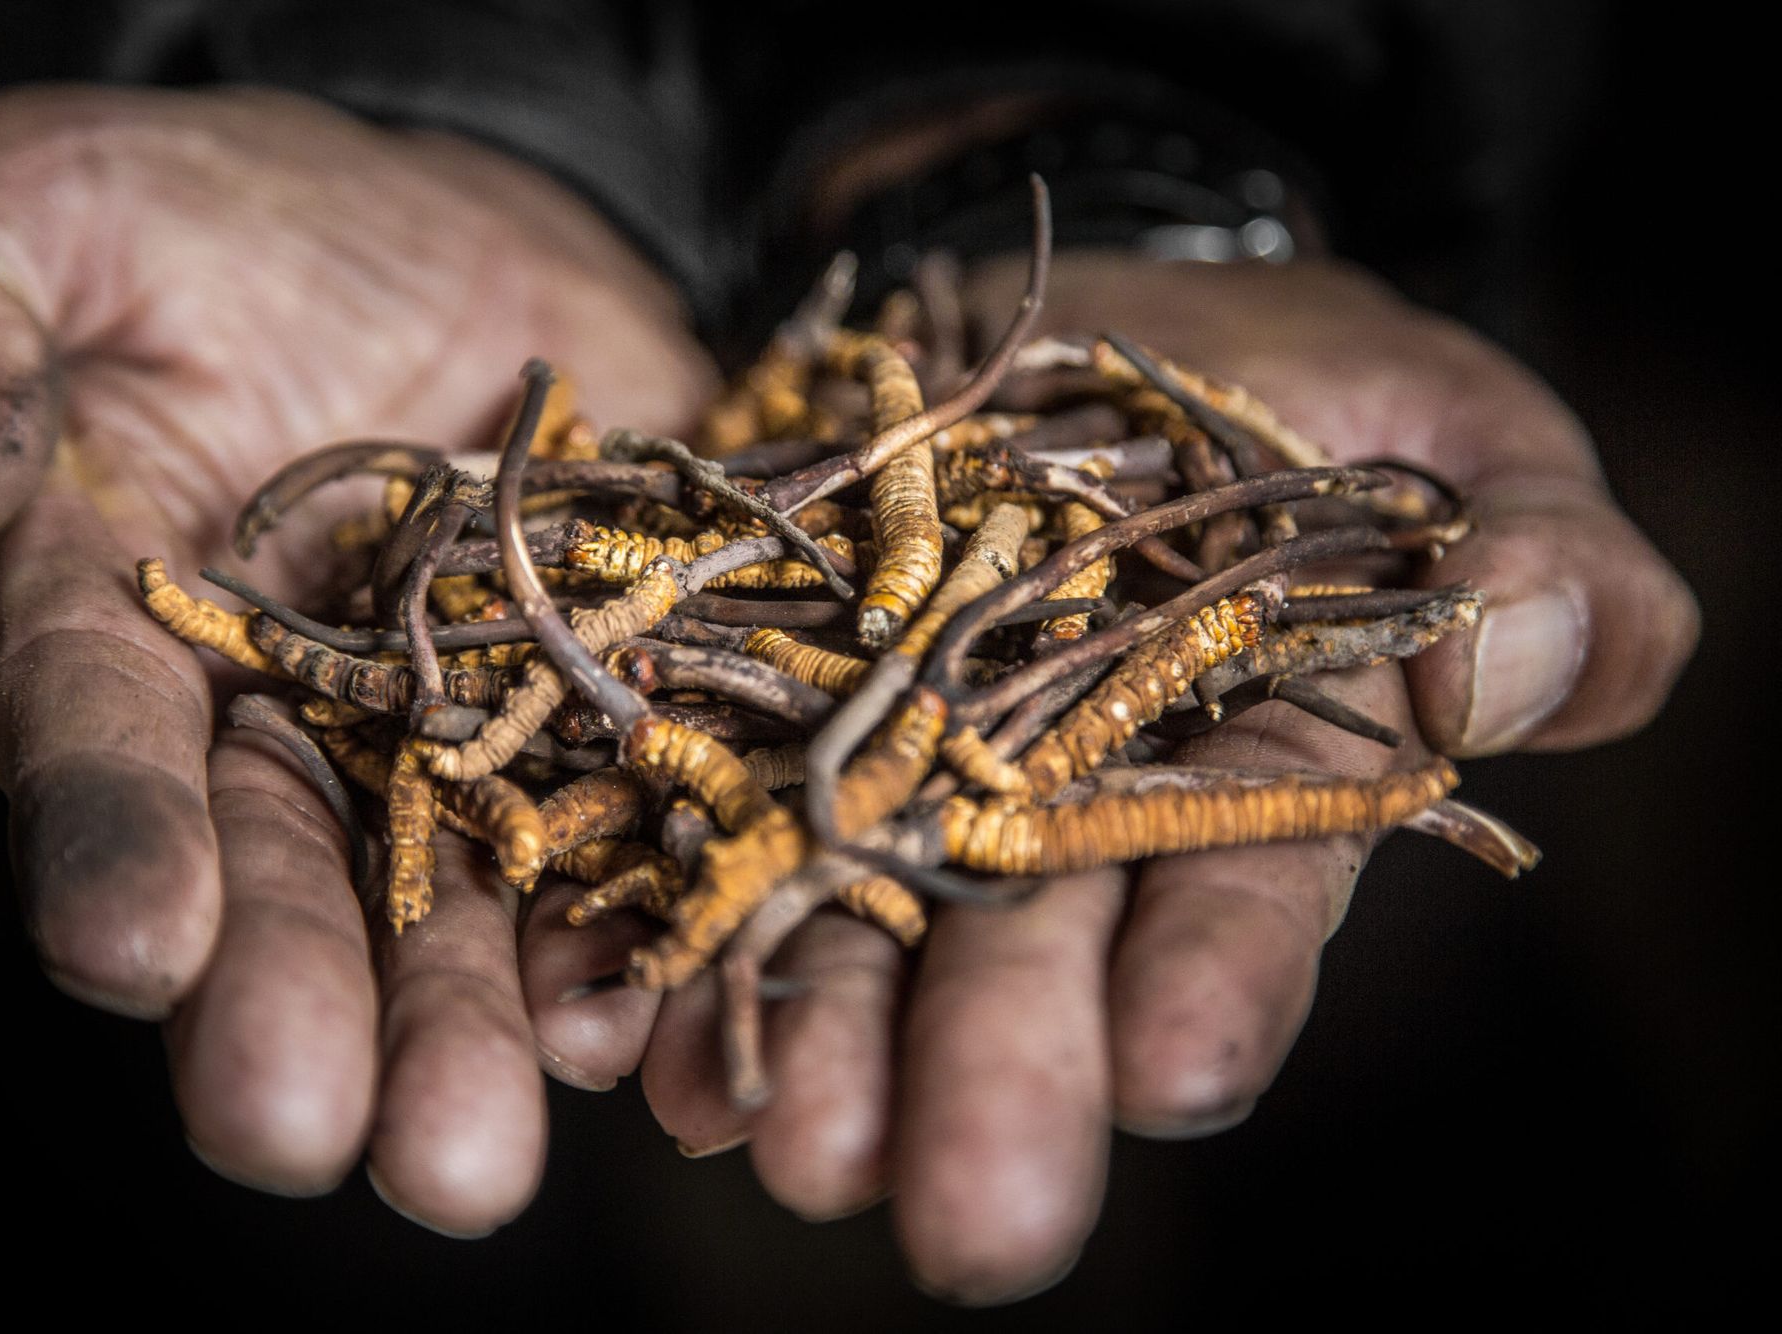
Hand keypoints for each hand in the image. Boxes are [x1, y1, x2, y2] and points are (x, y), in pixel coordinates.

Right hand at [0, 85, 718, 1231]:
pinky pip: (634, 821)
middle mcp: (289, 716)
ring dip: (475, 1027)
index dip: (111, 837)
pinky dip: (647, 927)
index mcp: (123, 618)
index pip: (99, 737)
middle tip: (317, 1134)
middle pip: (290, 868)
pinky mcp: (611, 696)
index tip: (130, 947)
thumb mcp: (52, 215)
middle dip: (300, 1001)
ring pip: (465, 893)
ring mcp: (462, 722)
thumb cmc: (216, 220)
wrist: (449, 224)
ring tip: (478, 1154)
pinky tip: (654, 1034)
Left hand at [526, 253, 1697, 1301]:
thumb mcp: (1450, 426)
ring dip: (824, 1042)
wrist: (1078, 316)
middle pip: (1030, 953)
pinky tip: (638, 1037)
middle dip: (1000, 1076)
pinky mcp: (775, 708)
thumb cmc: (1298, 383)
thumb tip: (1527, 654)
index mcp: (1249, 776)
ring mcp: (908, 768)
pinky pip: (717, 824)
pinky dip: (676, 928)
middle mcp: (1065, 809)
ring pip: (860, 922)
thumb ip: (1532, 544)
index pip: (1240, 895)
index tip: (1176, 1068)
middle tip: (966, 1217)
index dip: (1215, 982)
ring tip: (789, 1148)